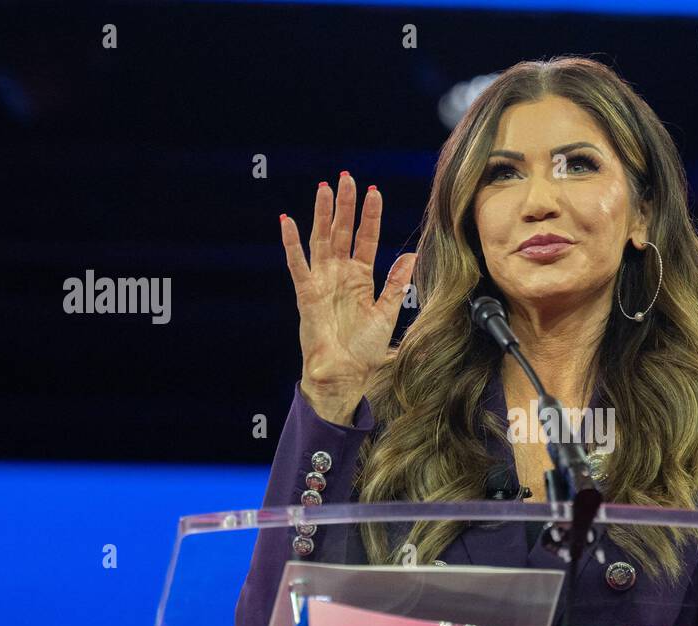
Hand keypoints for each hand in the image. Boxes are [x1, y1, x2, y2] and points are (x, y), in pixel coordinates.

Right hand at [280, 174, 416, 423]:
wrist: (345, 375)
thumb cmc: (364, 350)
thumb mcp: (387, 313)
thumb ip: (396, 284)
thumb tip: (411, 256)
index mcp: (361, 279)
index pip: (365, 239)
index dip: (369, 216)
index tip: (374, 192)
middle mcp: (340, 276)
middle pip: (342, 232)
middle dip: (345, 205)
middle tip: (347, 177)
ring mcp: (322, 283)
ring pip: (321, 241)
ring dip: (322, 215)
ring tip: (324, 189)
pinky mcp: (307, 295)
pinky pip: (297, 265)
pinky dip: (291, 243)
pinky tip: (287, 221)